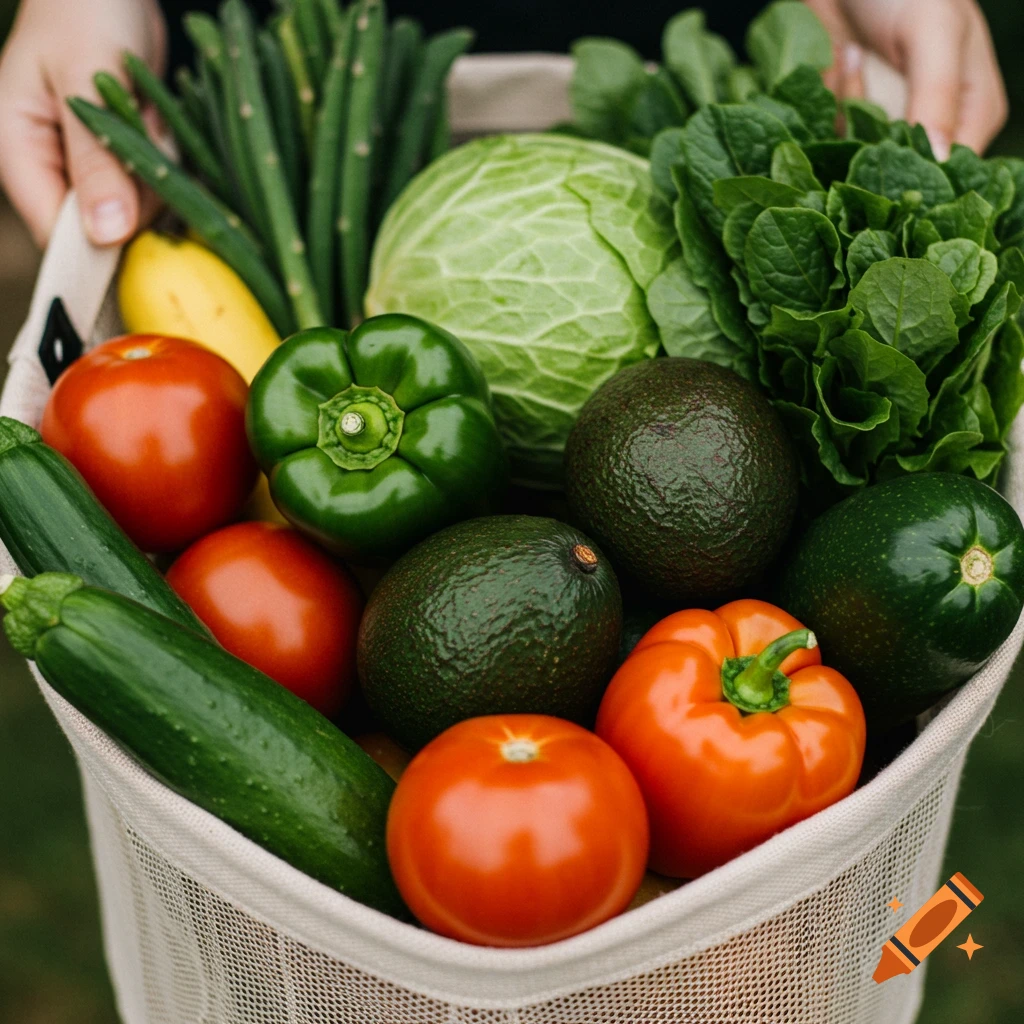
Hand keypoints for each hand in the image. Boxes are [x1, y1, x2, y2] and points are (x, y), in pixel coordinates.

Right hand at [0, 0, 165, 247]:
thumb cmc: (87, 10)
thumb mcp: (88, 77)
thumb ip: (96, 158)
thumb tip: (106, 235)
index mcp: (17, 148)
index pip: (54, 233)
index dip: (96, 249)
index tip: (141, 232)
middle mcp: (48, 167)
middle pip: (103, 227)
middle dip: (137, 194)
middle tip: (143, 132)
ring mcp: (86, 168)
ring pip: (138, 210)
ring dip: (156, 170)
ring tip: (145, 113)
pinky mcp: (119, 161)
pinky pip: (156, 184)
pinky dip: (166, 160)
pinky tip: (156, 121)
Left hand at [806, 0, 1007, 159]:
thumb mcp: (935, 32)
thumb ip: (938, 94)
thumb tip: (939, 159)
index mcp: (971, 115)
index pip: (951, 172)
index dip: (922, 175)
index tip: (892, 149)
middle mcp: (927, 129)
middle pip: (897, 171)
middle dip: (875, 136)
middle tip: (867, 75)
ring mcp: (881, 127)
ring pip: (857, 155)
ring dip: (849, 106)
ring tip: (856, 53)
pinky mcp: (843, 120)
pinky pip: (827, 138)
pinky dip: (827, 102)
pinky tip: (842, 57)